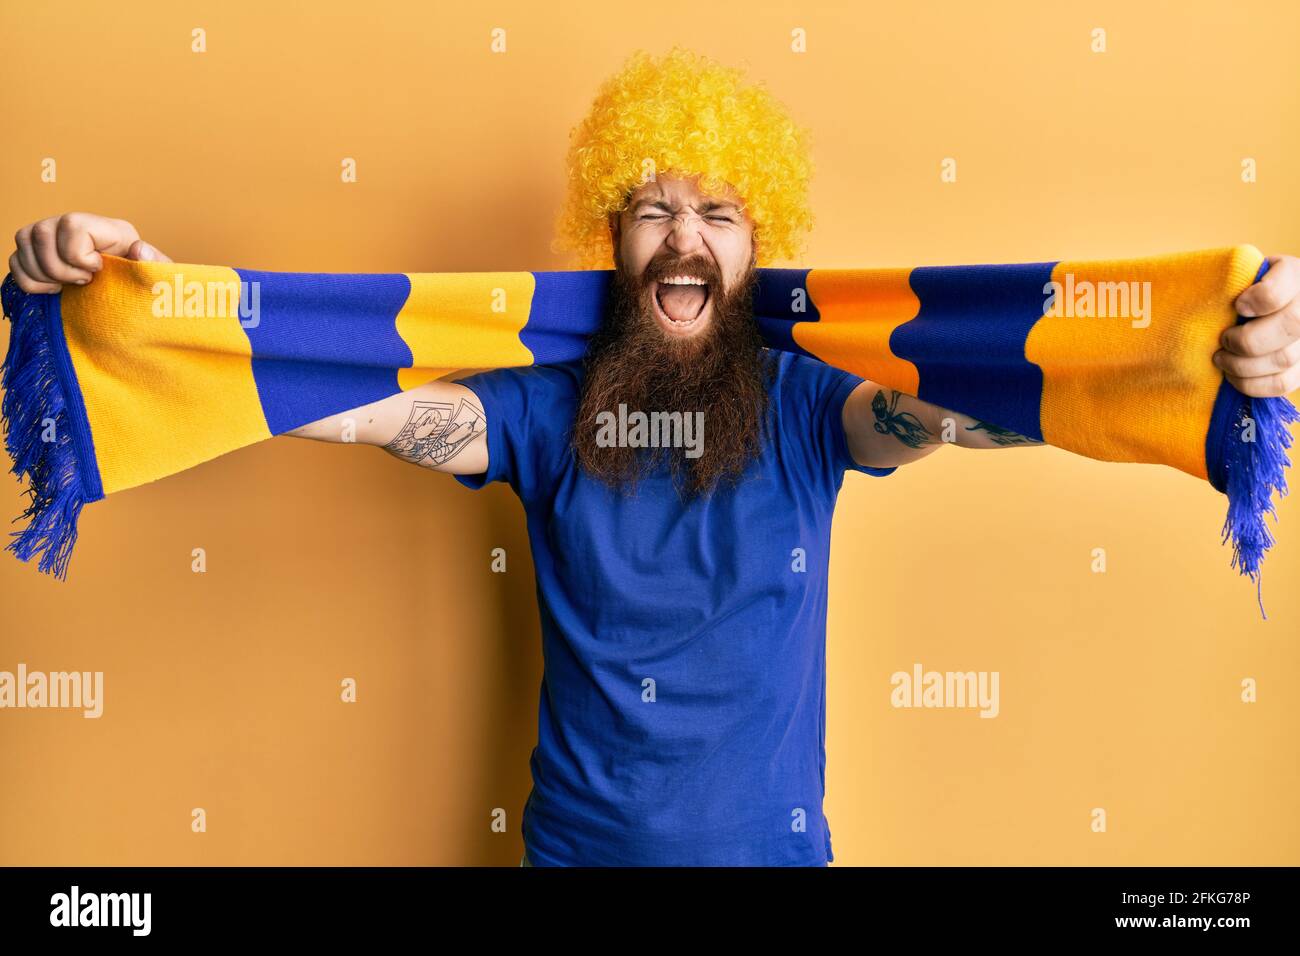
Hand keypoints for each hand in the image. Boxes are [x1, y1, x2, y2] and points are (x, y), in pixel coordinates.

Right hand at [9, 212, 171, 293]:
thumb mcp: (157, 278)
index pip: (72, 224)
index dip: (78, 254)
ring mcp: (51, 235)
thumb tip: (140, 250)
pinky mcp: (34, 251)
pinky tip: (54, 289)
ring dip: (43, 274)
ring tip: (69, 286)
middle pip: (41, 233)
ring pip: (23, 242)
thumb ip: (154, 264)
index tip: (96, 271)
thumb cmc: (144, 286)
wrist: (129, 296)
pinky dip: (30, 281)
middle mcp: (74, 223)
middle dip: (59, 268)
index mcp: (107, 228)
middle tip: (83, 282)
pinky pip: (15, 260)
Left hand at [1217, 254, 1299, 396]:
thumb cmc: (1242, 288)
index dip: (1260, 299)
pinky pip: (1281, 384)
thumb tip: (1205, 292)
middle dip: (1246, 339)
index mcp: (1294, 275)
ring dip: (1242, 365)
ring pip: (1283, 359)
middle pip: (1290, 326)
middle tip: (1223, 340)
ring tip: (1221, 358)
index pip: (1284, 289)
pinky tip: (1232, 376)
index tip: (1238, 306)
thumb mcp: (1241, 273)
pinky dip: (1251, 384)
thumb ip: (1232, 278)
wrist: (1265, 309)